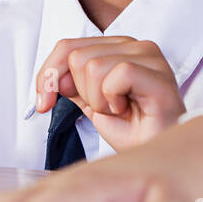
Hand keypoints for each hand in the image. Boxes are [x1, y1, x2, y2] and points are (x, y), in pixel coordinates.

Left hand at [35, 36, 185, 151]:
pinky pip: (116, 75)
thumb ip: (70, 83)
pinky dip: (113, 99)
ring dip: (99, 100)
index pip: (67, 46)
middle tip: (106, 109)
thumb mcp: (89, 103)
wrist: (154, 157)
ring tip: (120, 110)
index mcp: (116, 47)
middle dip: (82, 94)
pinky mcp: (158, 74)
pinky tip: (128, 110)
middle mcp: (134, 45)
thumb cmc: (131, 130)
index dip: (48, 75)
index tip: (44, 104)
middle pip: (77, 56)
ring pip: (93, 66)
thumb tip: (53, 77)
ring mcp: (149, 56)